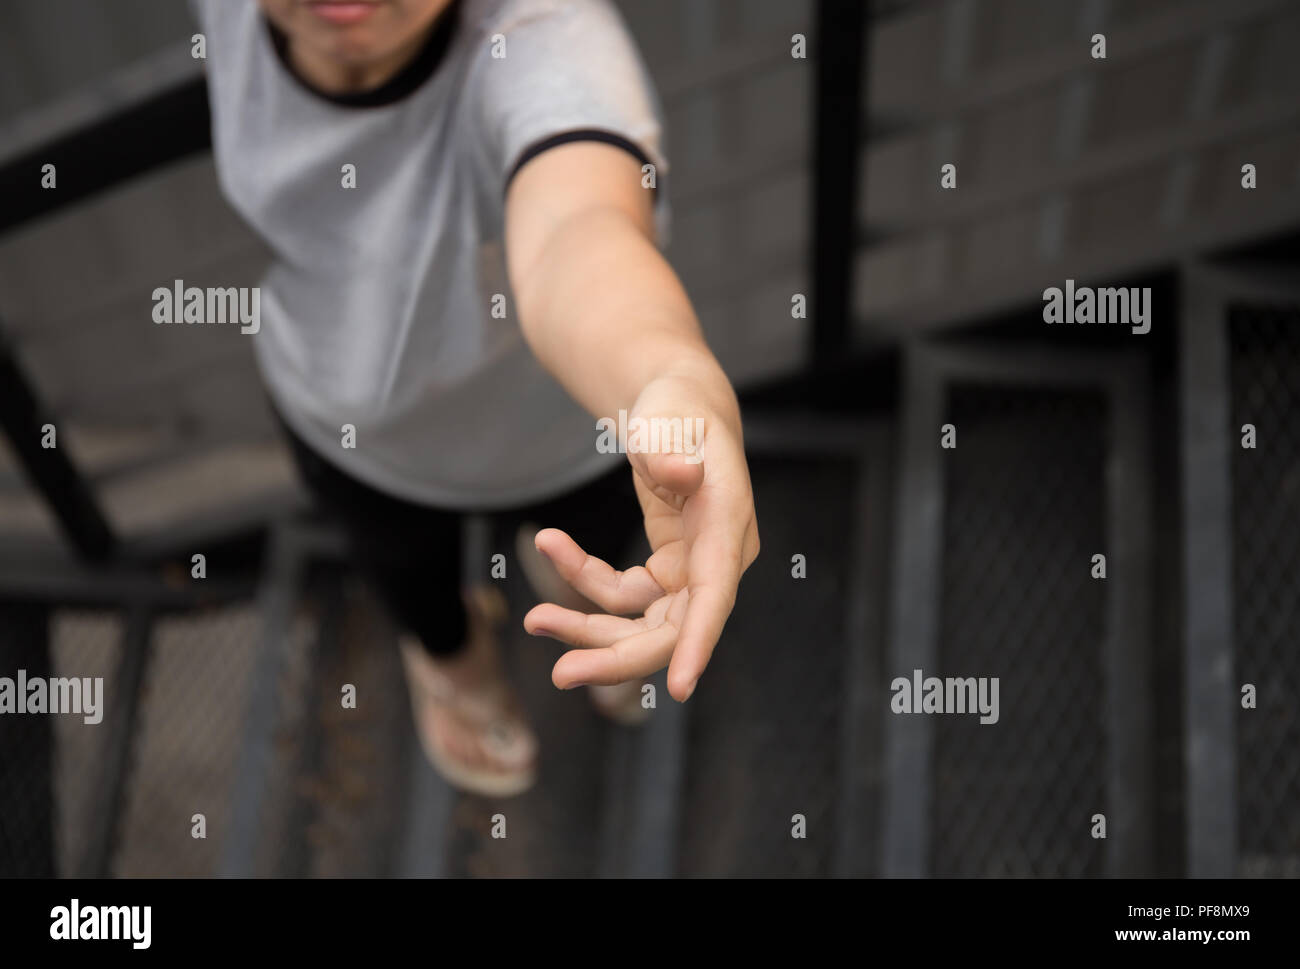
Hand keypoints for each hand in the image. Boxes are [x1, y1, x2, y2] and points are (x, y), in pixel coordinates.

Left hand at [523, 374, 759, 701]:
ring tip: (535, 620)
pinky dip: (583, 581)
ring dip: (588, 627)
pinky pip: (623, 595)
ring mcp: (691, 570)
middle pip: (673, 629)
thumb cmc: (679, 413)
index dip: (698, 643)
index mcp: (728, 526)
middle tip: (560, 674)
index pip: (715, 595)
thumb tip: (681, 475)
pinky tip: (550, 547)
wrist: (679, 410)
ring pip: (643, 622)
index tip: (678, 688)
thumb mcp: (670, 423)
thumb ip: (669, 453)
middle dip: (617, 655)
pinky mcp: (667, 570)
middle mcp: (717, 560)